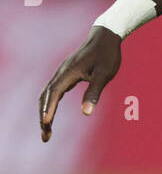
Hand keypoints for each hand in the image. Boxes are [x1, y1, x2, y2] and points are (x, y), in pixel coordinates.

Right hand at [39, 26, 121, 141]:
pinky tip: (51, 114)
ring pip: (47, 94)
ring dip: (44, 112)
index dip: (49, 110)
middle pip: (46, 97)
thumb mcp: (104, 75)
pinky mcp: (65, 74)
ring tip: (47, 130)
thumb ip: (94, 92)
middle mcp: (61, 72)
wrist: (105, 36)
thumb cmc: (107, 55)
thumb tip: (86, 113)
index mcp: (68, 73)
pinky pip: (52, 91)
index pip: (54, 94)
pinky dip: (49, 104)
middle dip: (43, 117)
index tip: (46, 124)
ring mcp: (62, 73)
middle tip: (46, 137)